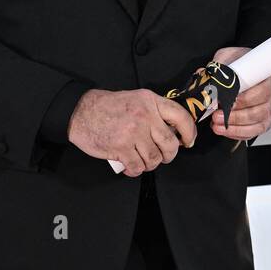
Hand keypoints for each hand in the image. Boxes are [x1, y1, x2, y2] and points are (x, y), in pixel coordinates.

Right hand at [67, 88, 196, 177]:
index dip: (189, 132)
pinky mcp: (121, 147)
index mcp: (151, 101)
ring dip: (149, 164)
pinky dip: (135, 170)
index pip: (180, 116)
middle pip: (170, 144)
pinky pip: (137, 166)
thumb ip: (155, 112)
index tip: (188, 141)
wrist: (81, 111)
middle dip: (169, 155)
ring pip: (154, 158)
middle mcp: (145, 115)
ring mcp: (133, 132)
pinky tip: (130, 166)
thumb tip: (173, 132)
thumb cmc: (109, 107)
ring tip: (141, 159)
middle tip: (162, 156)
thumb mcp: (137, 99)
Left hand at [209, 46, 270, 140]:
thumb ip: (219, 66)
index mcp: (267, 76)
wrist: (246, 68)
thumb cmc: (241, 63)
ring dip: (235, 127)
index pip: (263, 90)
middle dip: (236, 116)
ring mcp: (270, 109)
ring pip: (258, 124)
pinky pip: (254, 132)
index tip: (229, 102)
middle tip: (217, 116)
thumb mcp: (229, 56)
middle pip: (260, 111)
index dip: (246, 99)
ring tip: (216, 125)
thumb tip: (204, 75)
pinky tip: (224, 130)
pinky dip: (238, 133)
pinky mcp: (264, 121)